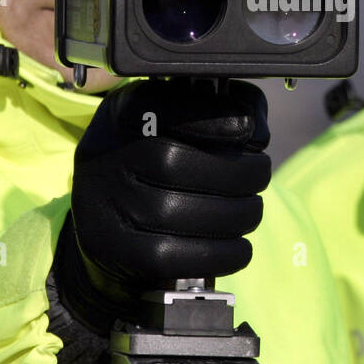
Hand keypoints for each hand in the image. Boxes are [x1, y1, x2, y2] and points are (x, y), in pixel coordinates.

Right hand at [52, 77, 269, 335]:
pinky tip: (240, 249)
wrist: (113, 222)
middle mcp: (105, 154)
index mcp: (124, 114)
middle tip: (261, 176)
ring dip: (232, 215)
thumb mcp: (179, 126)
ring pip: (171, 212)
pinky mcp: (112, 249)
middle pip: (170, 162)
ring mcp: (102, 204)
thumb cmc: (161, 166)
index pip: (158, 107)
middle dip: (234, 172)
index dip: (207, 117)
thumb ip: (223, 112)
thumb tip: (255, 129)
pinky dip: (217, 254)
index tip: (246, 129)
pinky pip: (169, 256)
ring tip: (253, 211)